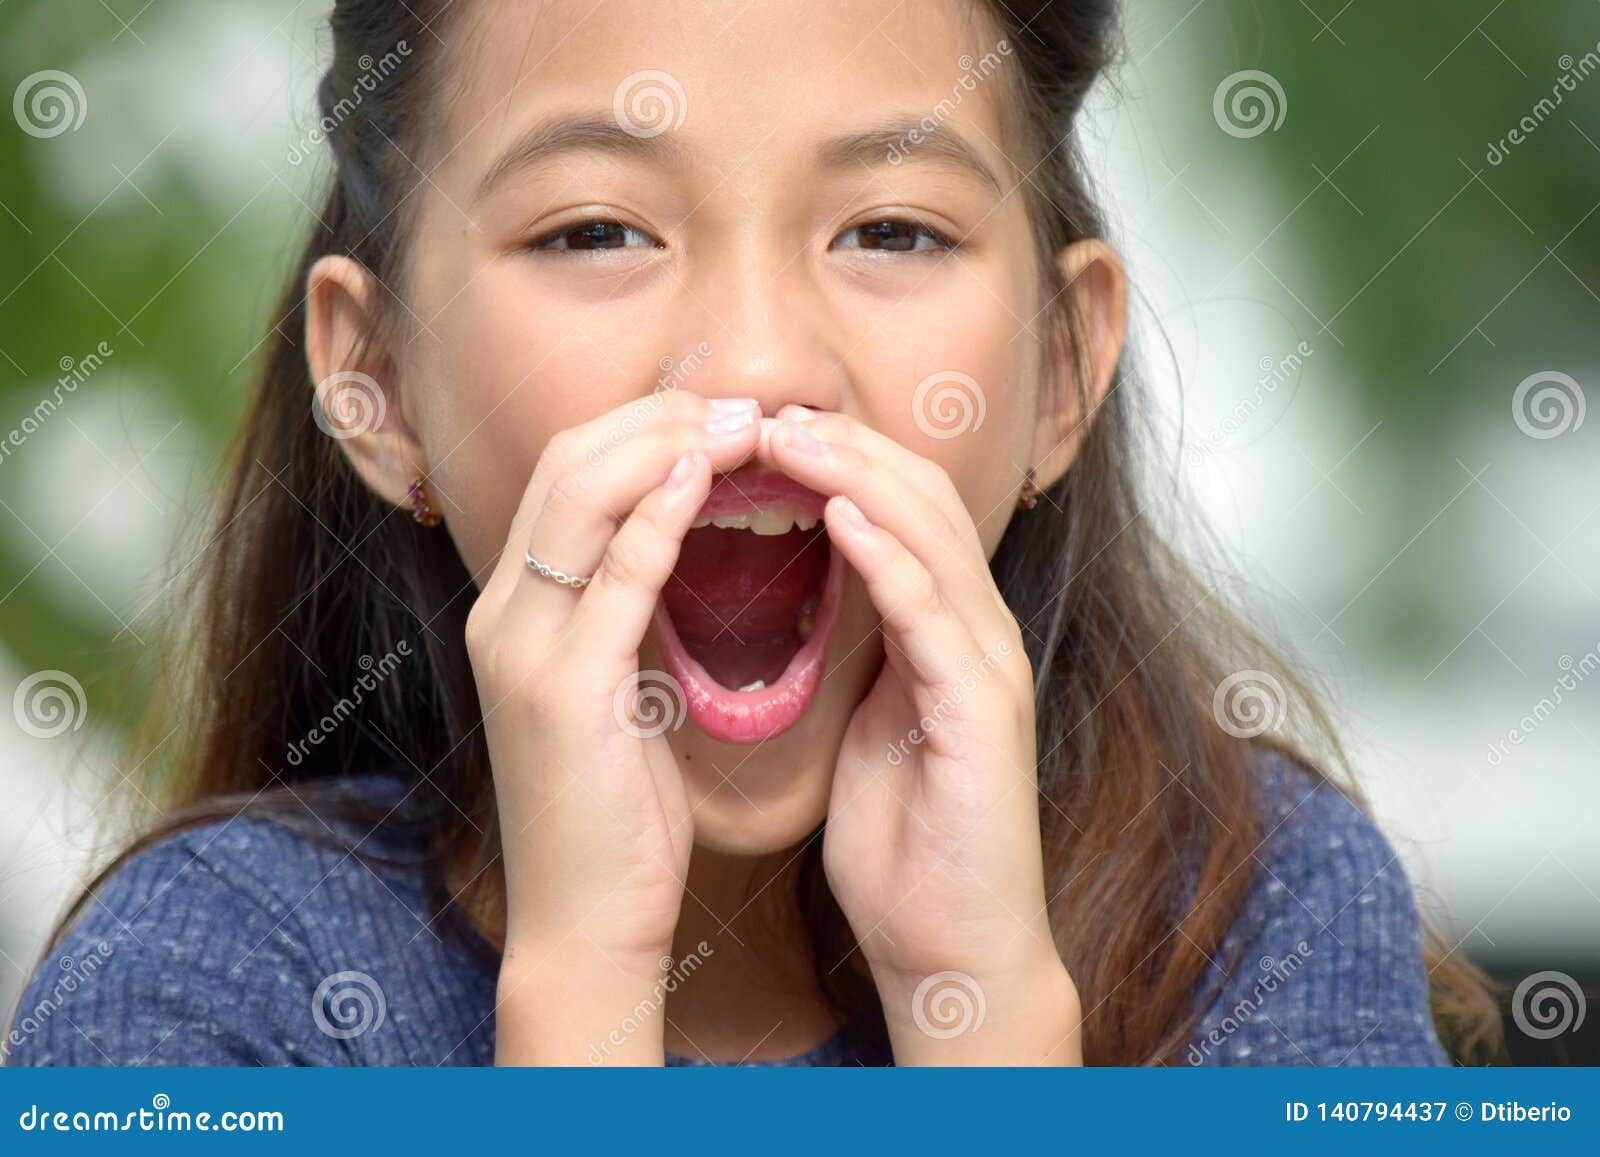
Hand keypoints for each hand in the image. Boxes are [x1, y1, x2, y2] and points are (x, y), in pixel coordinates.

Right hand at [465, 388, 761, 1062]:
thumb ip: (626, 611)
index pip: (566, 474)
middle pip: (567, 463)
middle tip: (744, 404)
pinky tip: (704, 480)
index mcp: (515, 611)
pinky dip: (655, 517)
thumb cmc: (615, 807)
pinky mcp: (563, 688)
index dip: (642, 427)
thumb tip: (679, 534)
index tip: (723, 414)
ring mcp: (523, 648)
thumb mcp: (613, 690)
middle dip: (657, 418)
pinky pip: (611, 576)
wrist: (586, 916)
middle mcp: (503, 614)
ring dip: (664, 446)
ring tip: (741, 424)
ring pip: (579, 498)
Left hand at [766, 407, 1082, 1063]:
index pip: (897, 511)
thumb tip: (800, 592)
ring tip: (794, 436)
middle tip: (766, 408)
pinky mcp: (986, 712)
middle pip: (920, 499)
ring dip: (863, 477)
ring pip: (935, 537)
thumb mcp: (864, 720)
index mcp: (943, 631)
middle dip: (844, 445)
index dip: (834, 461)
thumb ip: (850, 650)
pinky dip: (892, 560)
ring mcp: (989, 666)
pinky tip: (843, 519)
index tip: (756, 431)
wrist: (954, 940)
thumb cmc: (902, 838)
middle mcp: (976, 632)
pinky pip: (938, 616)